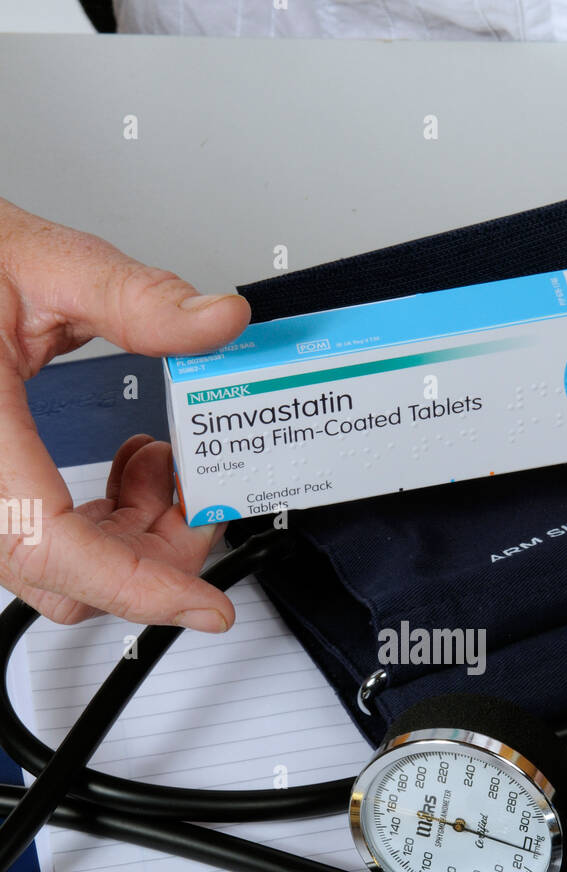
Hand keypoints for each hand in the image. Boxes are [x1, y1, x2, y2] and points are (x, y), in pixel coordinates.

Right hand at [0, 197, 249, 628]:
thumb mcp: (40, 261)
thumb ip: (134, 297)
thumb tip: (215, 322)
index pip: (50, 542)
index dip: (136, 587)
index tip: (204, 604)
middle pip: (66, 577)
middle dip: (155, 553)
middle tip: (202, 498)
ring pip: (59, 572)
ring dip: (133, 536)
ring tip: (162, 464)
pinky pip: (44, 546)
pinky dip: (103, 527)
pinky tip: (129, 471)